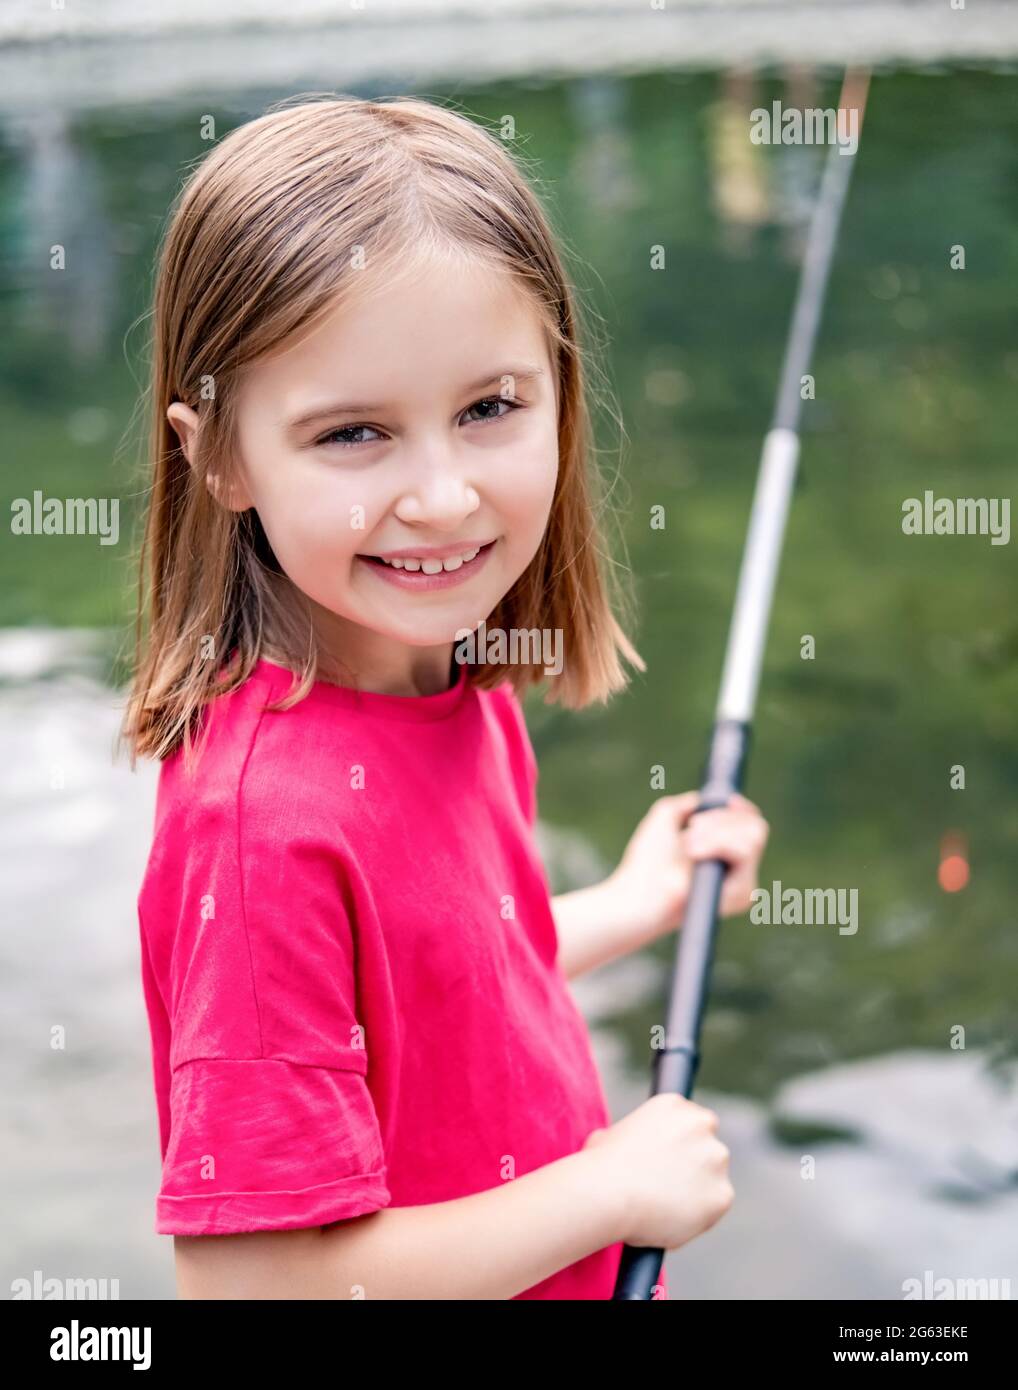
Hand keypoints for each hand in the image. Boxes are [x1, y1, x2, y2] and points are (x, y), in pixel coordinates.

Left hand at [607, 791, 769, 941]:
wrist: (640, 894)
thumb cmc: (648, 862)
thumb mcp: (666, 817)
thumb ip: (691, 803)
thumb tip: (710, 800)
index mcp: (724, 855)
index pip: (753, 826)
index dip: (744, 810)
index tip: (729, 801)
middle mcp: (738, 871)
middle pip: (756, 826)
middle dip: (722, 819)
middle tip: (691, 829)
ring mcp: (743, 884)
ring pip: (752, 837)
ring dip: (717, 833)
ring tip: (689, 846)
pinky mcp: (742, 894)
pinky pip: (745, 852)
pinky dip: (719, 844)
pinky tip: (695, 853)